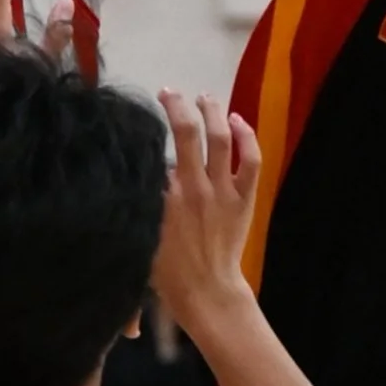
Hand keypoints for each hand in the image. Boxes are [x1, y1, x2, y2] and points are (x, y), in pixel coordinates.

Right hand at [151, 89, 259, 331]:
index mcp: (161, 197)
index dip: (145, 130)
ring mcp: (221, 191)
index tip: (139, 122)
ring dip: (212, 110)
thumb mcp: (138, 239)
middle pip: (184, 131)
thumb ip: (137, 206)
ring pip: (219, 137)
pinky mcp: (243, 198)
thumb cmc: (165, 274)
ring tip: (205, 96)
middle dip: (176, 104)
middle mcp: (191, 187)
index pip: (152, 150)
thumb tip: (135, 177)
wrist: (205, 293)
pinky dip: (246, 135)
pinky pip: (250, 159)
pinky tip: (238, 119)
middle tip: (169, 92)